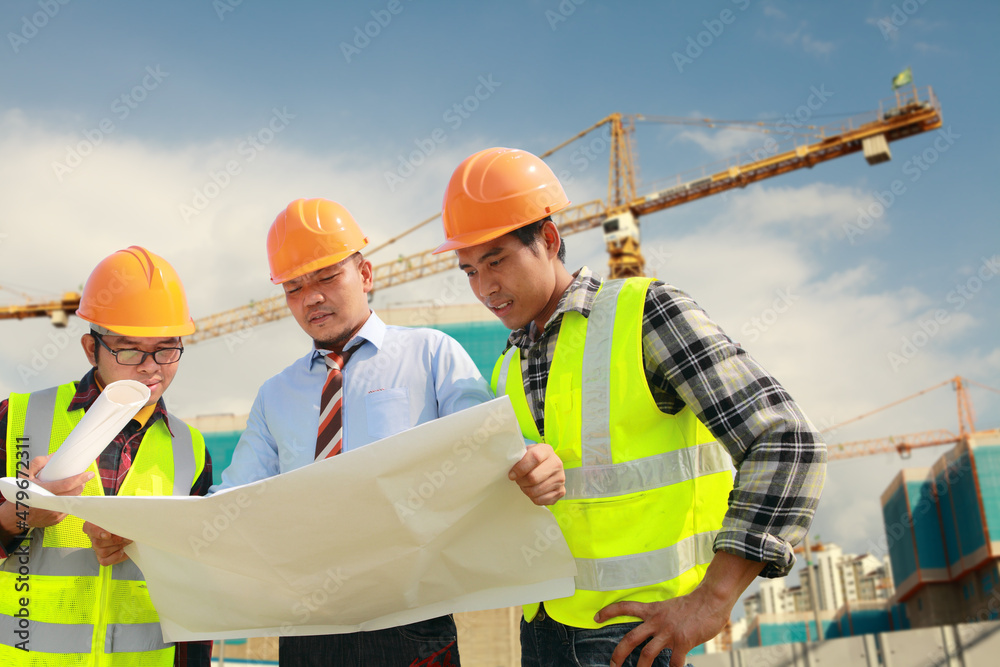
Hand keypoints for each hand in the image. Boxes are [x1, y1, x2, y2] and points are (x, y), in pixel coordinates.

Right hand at [21, 454, 93, 528]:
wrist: (15, 515)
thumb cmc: (20, 494)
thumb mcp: (24, 476)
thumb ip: (38, 463)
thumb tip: (54, 455)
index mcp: (43, 491)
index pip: (67, 485)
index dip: (80, 478)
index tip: (89, 474)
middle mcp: (50, 504)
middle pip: (74, 493)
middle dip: (80, 485)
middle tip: (82, 479)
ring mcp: (54, 514)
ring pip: (73, 501)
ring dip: (76, 493)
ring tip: (74, 486)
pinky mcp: (56, 520)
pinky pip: (69, 509)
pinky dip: (69, 502)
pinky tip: (65, 497)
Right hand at [82, 522, 132, 565]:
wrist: (131, 534)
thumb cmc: (124, 525)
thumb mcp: (121, 520)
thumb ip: (117, 522)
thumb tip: (120, 527)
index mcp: (94, 524)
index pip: (88, 528)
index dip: (97, 532)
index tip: (108, 535)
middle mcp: (93, 537)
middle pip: (97, 542)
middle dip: (114, 540)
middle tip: (126, 536)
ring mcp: (97, 549)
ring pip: (102, 551)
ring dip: (117, 546)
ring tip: (126, 541)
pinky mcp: (102, 558)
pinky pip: (105, 561)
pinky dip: (116, 556)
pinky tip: (121, 550)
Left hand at [508, 443, 565, 504]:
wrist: (546, 465)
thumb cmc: (531, 460)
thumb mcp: (526, 453)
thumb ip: (518, 457)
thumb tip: (509, 469)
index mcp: (547, 450)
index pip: (534, 457)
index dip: (520, 468)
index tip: (511, 474)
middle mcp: (557, 464)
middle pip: (533, 478)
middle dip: (521, 481)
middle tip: (518, 480)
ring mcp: (561, 478)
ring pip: (535, 491)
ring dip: (526, 490)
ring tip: (525, 485)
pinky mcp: (561, 491)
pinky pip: (541, 500)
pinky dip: (533, 498)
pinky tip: (533, 490)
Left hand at [594, 593, 723, 666]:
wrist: (710, 600)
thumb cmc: (692, 604)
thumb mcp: (669, 607)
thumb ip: (660, 618)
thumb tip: (654, 631)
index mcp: (652, 611)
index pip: (625, 607)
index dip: (609, 612)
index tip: (596, 617)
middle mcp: (657, 621)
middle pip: (630, 638)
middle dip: (619, 654)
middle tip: (612, 664)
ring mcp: (669, 632)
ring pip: (647, 654)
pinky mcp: (683, 641)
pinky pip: (674, 662)